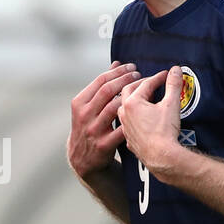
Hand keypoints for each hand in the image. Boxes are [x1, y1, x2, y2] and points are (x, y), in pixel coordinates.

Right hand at [68, 61, 140, 177]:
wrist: (83, 159)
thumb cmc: (89, 127)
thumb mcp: (88, 107)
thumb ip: (101, 87)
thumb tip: (116, 64)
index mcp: (79, 103)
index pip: (100, 81)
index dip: (118, 72)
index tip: (131, 67)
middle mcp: (84, 115)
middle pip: (108, 91)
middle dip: (126, 80)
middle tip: (139, 74)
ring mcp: (93, 130)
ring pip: (115, 108)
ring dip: (131, 97)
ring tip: (144, 90)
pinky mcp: (103, 145)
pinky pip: (121, 129)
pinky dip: (133, 120)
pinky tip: (144, 112)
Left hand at [117, 66, 184, 180]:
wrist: (160, 157)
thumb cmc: (164, 133)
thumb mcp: (172, 104)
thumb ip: (173, 85)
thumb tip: (175, 70)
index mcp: (132, 102)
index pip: (145, 83)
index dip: (158, 77)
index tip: (166, 75)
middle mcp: (124, 113)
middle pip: (128, 90)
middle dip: (140, 83)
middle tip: (150, 81)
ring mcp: (124, 126)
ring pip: (124, 106)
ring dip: (133, 98)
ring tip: (143, 95)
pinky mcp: (128, 137)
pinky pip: (126, 121)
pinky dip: (133, 114)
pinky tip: (139, 115)